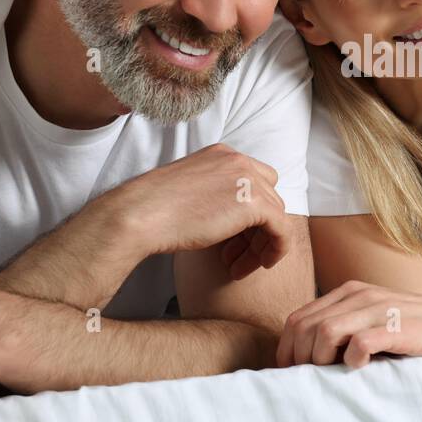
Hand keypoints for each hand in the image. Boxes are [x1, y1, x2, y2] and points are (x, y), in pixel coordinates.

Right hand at [106, 143, 292, 280]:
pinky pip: (281, 229)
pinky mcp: (254, 203)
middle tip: (237, 256)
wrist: (139, 215)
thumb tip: (233, 218)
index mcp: (221, 154)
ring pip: (276, 214)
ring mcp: (248, 178)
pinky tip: (260, 265)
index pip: (255, 181)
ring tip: (240, 267)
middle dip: (257, 229)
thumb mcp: (191, 192)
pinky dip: (276, 248)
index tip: (235, 239)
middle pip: (269, 197)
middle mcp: (238, 160)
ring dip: (262, 243)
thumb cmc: (154, 211)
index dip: (250, 213)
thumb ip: (216, 194)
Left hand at [277, 280, 421, 367]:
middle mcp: (359, 295)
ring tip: (332, 374)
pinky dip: (351, 360)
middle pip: (304, 325)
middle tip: (306, 380)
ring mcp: (378, 309)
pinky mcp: (396, 327)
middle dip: (297, 357)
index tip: (291, 372)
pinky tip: (360, 368)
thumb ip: (346, 327)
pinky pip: (357, 343)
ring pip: (324, 332)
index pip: (299, 316)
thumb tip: (309, 357)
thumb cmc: (418, 330)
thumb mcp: (375, 319)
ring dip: (320, 359)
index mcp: (350, 291)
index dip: (287, 348)